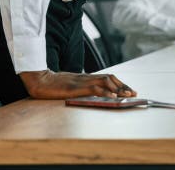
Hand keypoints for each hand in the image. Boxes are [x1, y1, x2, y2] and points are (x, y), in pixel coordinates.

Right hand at [19, 70, 135, 98]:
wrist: (40, 81)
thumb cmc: (54, 85)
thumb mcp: (72, 86)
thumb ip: (82, 88)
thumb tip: (93, 94)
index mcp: (86, 77)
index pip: (108, 77)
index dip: (120, 83)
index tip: (130, 90)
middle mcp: (87, 77)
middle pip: (110, 78)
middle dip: (123, 86)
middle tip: (134, 93)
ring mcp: (82, 81)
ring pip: (105, 81)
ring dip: (118, 88)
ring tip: (127, 95)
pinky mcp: (76, 87)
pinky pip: (94, 89)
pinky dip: (105, 92)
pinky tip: (112, 96)